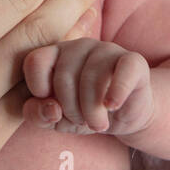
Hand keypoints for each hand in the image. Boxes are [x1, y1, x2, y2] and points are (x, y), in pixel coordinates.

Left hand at [22, 38, 154, 136]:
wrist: (125, 115)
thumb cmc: (85, 112)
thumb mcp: (55, 119)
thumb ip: (38, 114)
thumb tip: (51, 108)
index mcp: (56, 54)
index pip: (35, 61)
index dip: (38, 89)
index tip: (53, 107)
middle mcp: (80, 46)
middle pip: (64, 75)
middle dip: (70, 109)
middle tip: (81, 122)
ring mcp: (108, 50)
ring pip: (91, 77)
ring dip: (91, 110)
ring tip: (97, 124)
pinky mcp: (134, 61)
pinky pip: (123, 71)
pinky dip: (117, 91)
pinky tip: (112, 106)